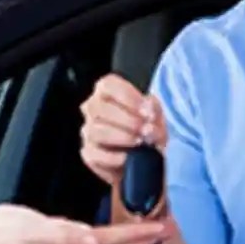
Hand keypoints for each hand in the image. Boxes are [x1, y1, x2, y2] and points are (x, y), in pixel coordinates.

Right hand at [0, 203, 171, 243]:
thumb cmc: (2, 236)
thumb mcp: (33, 226)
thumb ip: (63, 234)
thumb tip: (88, 239)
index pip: (114, 240)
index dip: (138, 233)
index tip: (160, 227)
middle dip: (143, 239)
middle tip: (166, 229)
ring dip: (130, 243)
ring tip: (148, 234)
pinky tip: (112, 240)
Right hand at [79, 74, 168, 189]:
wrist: (147, 156)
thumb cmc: (148, 128)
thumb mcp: (156, 114)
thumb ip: (153, 110)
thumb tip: (149, 114)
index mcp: (107, 91)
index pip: (108, 85)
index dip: (128, 97)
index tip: (147, 111)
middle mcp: (93, 108)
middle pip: (99, 108)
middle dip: (126, 120)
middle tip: (146, 129)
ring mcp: (88, 131)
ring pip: (95, 131)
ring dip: (121, 137)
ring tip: (139, 142)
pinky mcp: (89, 154)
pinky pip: (94, 155)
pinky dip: (113, 158)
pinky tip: (128, 158)